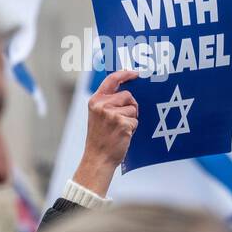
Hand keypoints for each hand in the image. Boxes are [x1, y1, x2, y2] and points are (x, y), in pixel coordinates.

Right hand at [72, 70, 138, 197]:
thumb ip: (108, 102)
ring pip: (133, 108)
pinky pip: (135, 120)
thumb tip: (127, 92)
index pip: (111, 80)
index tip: (135, 73)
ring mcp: (112, 114)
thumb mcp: (98, 116)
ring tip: (119, 130)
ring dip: (131, 119)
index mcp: (95, 101)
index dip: (125, 74)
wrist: (98, 158)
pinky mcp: (122, 123)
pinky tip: (123, 135)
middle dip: (130, 106)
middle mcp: (102, 105)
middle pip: (128, 95)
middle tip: (121, 121)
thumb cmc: (100, 138)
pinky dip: (133, 128)